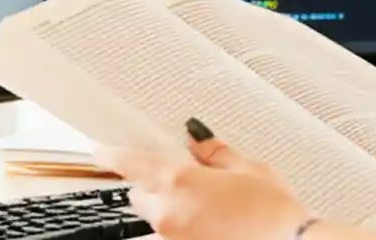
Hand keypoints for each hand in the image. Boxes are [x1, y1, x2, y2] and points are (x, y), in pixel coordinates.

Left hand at [96, 125, 308, 239]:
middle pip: (140, 195)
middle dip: (155, 187)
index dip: (111, 155)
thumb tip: (201, 144)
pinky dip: (185, 229)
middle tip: (187, 183)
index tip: (99, 151)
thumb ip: (216, 154)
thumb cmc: (275, 214)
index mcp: (179, 181)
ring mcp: (175, 239)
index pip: (130, 163)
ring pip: (157, 220)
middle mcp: (169, 213)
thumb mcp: (249, 169)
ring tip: (210, 209)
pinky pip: (174, 236)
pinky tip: (214, 225)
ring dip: (171, 211)